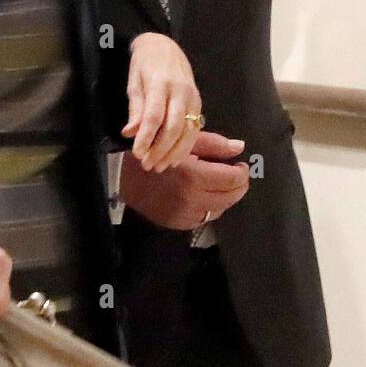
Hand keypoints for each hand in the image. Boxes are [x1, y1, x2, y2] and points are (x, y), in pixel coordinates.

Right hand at [119, 129, 249, 230]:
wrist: (124, 175)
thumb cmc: (156, 152)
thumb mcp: (185, 142)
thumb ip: (215, 145)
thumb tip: (240, 147)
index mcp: (194, 176)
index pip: (233, 180)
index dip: (241, 172)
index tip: (240, 165)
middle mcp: (192, 199)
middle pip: (231, 197)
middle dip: (238, 186)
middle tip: (234, 174)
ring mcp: (185, 215)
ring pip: (219, 210)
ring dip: (224, 197)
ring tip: (216, 184)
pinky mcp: (178, 224)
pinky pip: (203, 218)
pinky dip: (208, 207)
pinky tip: (201, 195)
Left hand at [122, 32, 202, 172]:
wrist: (165, 46)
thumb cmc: (144, 64)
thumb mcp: (134, 83)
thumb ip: (135, 109)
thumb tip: (130, 133)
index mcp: (160, 83)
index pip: (154, 116)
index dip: (146, 137)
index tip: (138, 154)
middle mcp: (180, 90)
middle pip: (173, 126)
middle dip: (161, 149)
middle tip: (148, 165)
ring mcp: (193, 97)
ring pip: (188, 130)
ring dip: (174, 152)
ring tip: (160, 166)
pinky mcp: (199, 102)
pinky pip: (195, 128)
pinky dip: (186, 146)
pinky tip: (175, 158)